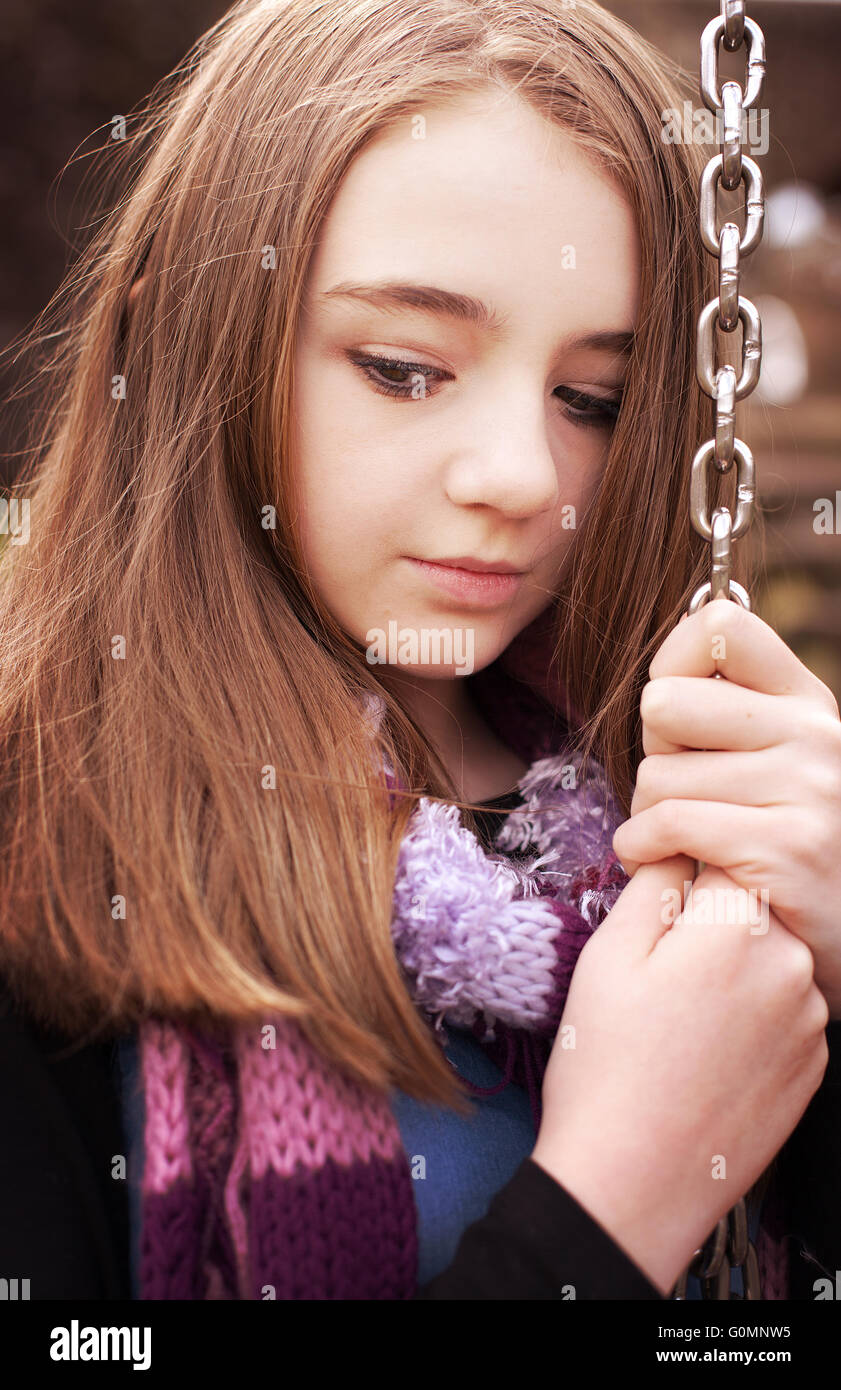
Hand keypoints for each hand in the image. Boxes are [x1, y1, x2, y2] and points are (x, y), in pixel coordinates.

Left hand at [612, 598, 840, 1017]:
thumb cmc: (783, 842)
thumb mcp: (775, 760)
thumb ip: (727, 713)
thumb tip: (657, 677)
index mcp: (806, 699)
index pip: (720, 626)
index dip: (672, 663)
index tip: (673, 716)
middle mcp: (815, 733)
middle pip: (664, 703)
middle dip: (653, 754)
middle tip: (676, 791)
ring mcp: (808, 788)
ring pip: (657, 775)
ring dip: (646, 814)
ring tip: (676, 839)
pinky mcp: (787, 848)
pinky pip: (669, 823)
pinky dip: (642, 847)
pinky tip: (655, 861)